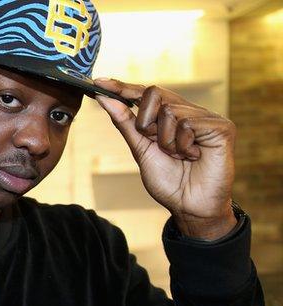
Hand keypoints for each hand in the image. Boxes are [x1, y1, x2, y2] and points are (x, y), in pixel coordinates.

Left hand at [94, 79, 236, 239]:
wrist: (189, 207)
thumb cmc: (169, 182)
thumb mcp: (141, 150)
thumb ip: (126, 124)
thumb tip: (105, 98)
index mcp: (170, 117)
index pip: (145, 94)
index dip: (123, 87)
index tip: (98, 82)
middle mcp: (190, 112)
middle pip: (155, 94)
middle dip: (145, 122)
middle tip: (157, 145)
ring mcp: (207, 118)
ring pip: (170, 111)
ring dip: (165, 140)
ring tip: (179, 156)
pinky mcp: (221, 127)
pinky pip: (189, 123)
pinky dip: (183, 145)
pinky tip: (193, 157)